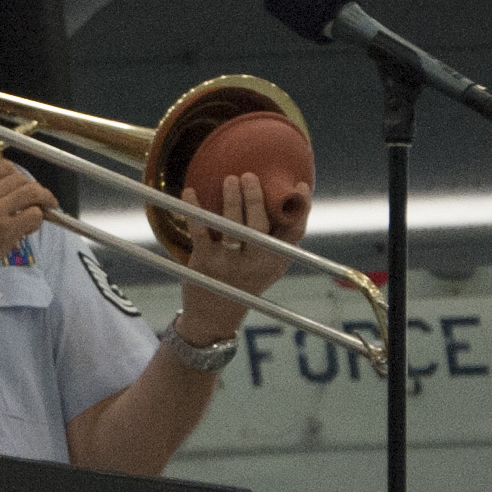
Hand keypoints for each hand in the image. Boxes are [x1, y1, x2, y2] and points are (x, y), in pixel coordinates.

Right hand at [0, 157, 55, 281]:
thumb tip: (8, 190)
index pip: (4, 166)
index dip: (18, 175)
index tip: (22, 185)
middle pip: (20, 179)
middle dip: (34, 188)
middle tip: (38, 199)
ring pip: (32, 193)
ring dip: (43, 199)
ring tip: (45, 208)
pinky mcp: (7, 230)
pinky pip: (34, 215)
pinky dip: (37, 219)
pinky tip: (29, 227)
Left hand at [175, 173, 305, 342]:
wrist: (215, 315)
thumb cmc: (245, 279)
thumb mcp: (268, 265)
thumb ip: (276, 239)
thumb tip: (285, 198)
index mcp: (276, 260)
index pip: (295, 232)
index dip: (301, 208)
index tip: (299, 185)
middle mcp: (257, 263)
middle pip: (261, 226)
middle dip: (256, 199)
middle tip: (249, 175)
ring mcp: (230, 264)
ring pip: (233, 227)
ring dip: (231, 201)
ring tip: (229, 179)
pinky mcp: (206, 263)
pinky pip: (200, 232)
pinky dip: (194, 210)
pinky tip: (190, 191)